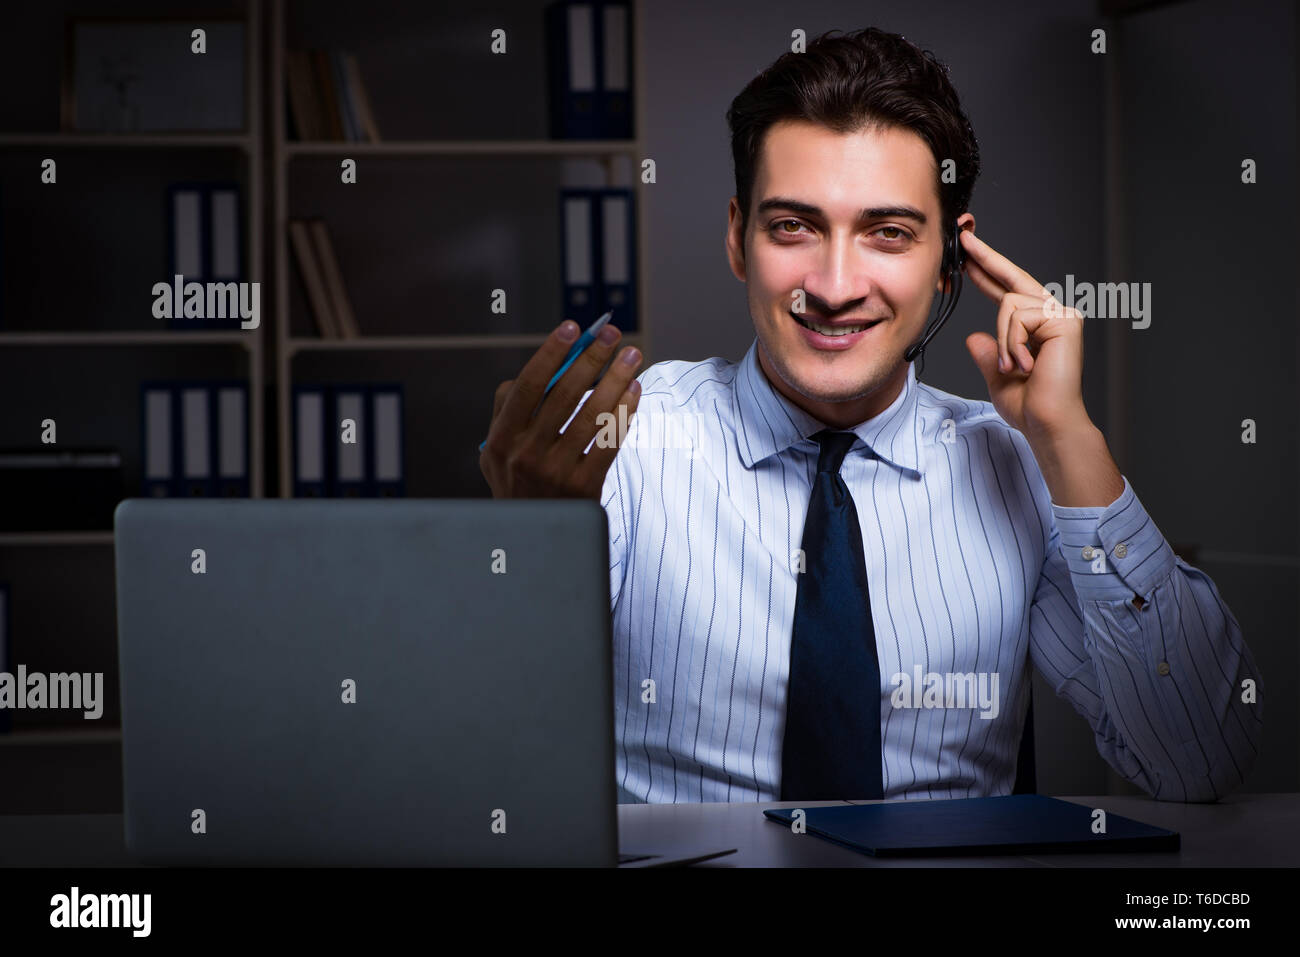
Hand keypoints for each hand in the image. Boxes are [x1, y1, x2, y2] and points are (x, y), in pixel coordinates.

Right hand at [480, 321, 642, 498]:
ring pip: (592, 416)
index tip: (573, 327)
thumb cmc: (516, 483)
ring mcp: (556, 472)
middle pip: (564, 396)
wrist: (532, 538)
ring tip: (632, 357)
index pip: (527, 386)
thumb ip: (508, 409)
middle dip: (592, 359)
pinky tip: (634, 392)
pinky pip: (609, 441)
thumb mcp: (496, 451)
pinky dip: (623, 412)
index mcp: (502, 438)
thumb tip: (544, 366)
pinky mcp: (584, 488)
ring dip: (616, 380)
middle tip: (613, 335)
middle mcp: (526, 454)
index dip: (551, 353)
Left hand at [958, 229, 1090, 440]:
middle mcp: (1054, 314)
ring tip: (1014, 367)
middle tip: (964, 238)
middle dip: (986, 258)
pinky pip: (1018, 317)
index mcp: (1038, 325)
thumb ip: (989, 353)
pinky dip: (1012, 343)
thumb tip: (973, 336)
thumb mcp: (998, 375)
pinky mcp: (1064, 320)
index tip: (967, 257)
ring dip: (1003, 340)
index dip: (986, 273)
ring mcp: (1062, 315)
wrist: (1048, 423)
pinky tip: (1024, 364)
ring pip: (1008, 304)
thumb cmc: (1029, 405)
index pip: (1008, 291)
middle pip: (1014, 277)